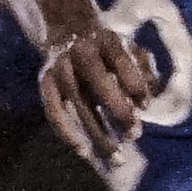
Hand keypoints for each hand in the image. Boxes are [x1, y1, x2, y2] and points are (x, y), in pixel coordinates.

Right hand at [38, 28, 154, 162]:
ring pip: (77, 103)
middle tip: (134, 135)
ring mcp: (59, 68)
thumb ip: (144, 71)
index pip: (121, 62)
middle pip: (98, 83)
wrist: (67, 32)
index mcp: (106, 41)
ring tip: (116, 158)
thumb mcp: (130, 50)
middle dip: (118, 111)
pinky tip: (84, 152)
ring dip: (97, 132)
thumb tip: (147, 102)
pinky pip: (54, 111)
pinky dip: (67, 133)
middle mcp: (80, 52)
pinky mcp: (45, 83)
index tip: (145, 106)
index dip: (134, 84)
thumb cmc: (109, 50)